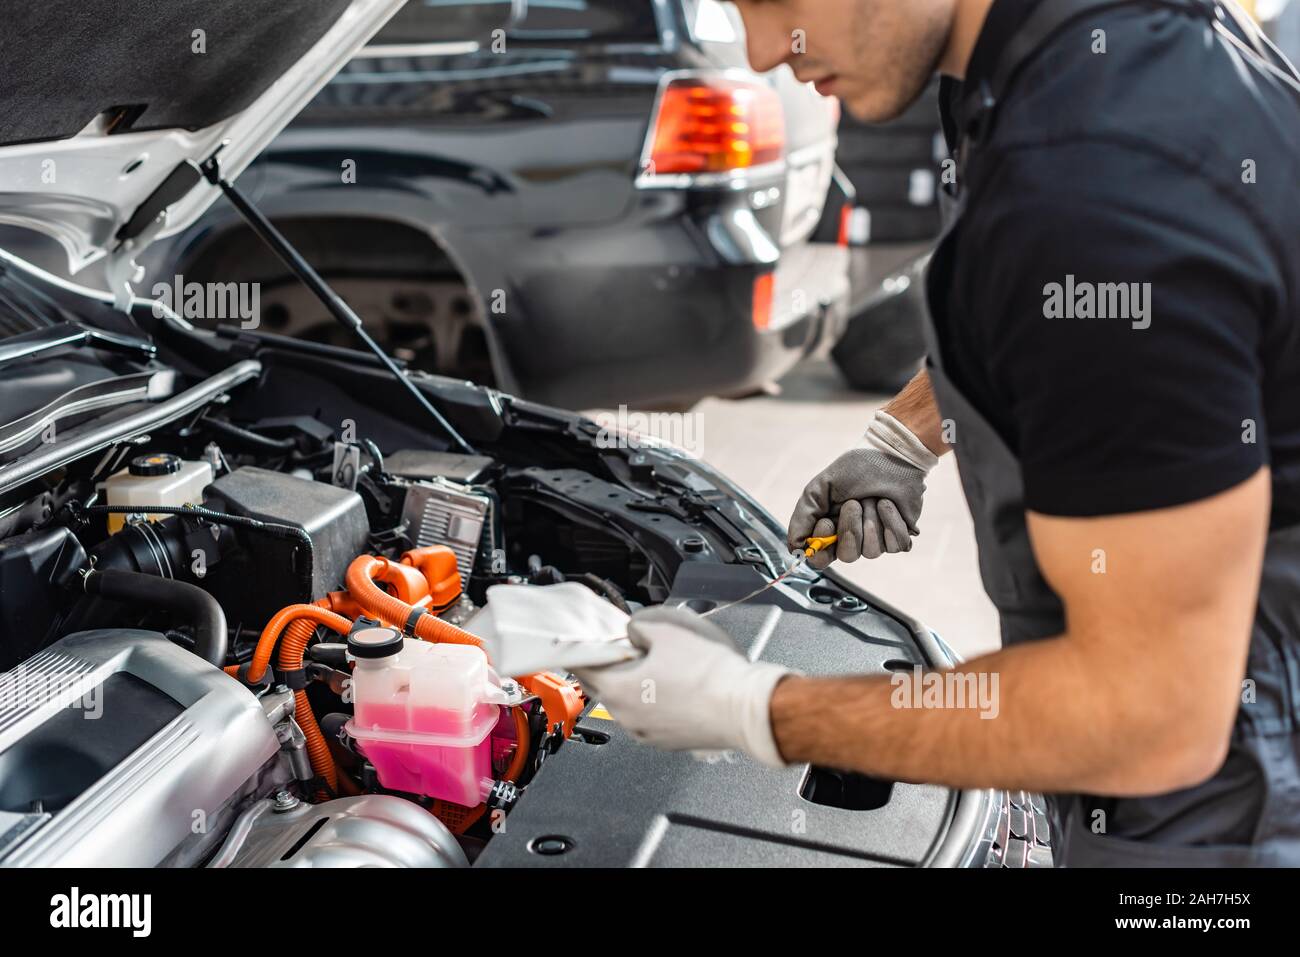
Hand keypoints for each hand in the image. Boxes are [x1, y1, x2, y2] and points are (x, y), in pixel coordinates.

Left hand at [572, 606, 791, 766]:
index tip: (591, 641)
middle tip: (626, 649)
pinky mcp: (670, 741)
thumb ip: (639, 625)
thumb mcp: (667, 628)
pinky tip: (676, 686)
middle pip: (604, 687)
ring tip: (659, 665)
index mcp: (617, 690)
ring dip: (635, 685)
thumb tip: (633, 631)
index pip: (584, 667)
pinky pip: (651, 717)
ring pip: (629, 704)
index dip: (587, 649)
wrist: (745, 708)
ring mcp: (647, 733)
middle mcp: (627, 717)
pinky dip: (655, 702)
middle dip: (611, 666)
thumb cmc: (708, 672)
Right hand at [788, 448, 926, 568]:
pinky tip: (888, 504)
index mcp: (830, 529)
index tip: (826, 522)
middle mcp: (852, 538)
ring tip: (874, 498)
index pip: (820, 559)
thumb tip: (795, 548)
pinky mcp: (898, 537)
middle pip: (847, 556)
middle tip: (854, 503)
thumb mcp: (820, 487)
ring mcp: (876, 540)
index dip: (822, 548)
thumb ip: (804, 516)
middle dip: (851, 528)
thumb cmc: (854, 468)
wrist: (890, 455)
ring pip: (871, 552)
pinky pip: (895, 545)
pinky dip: (892, 521)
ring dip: (872, 520)